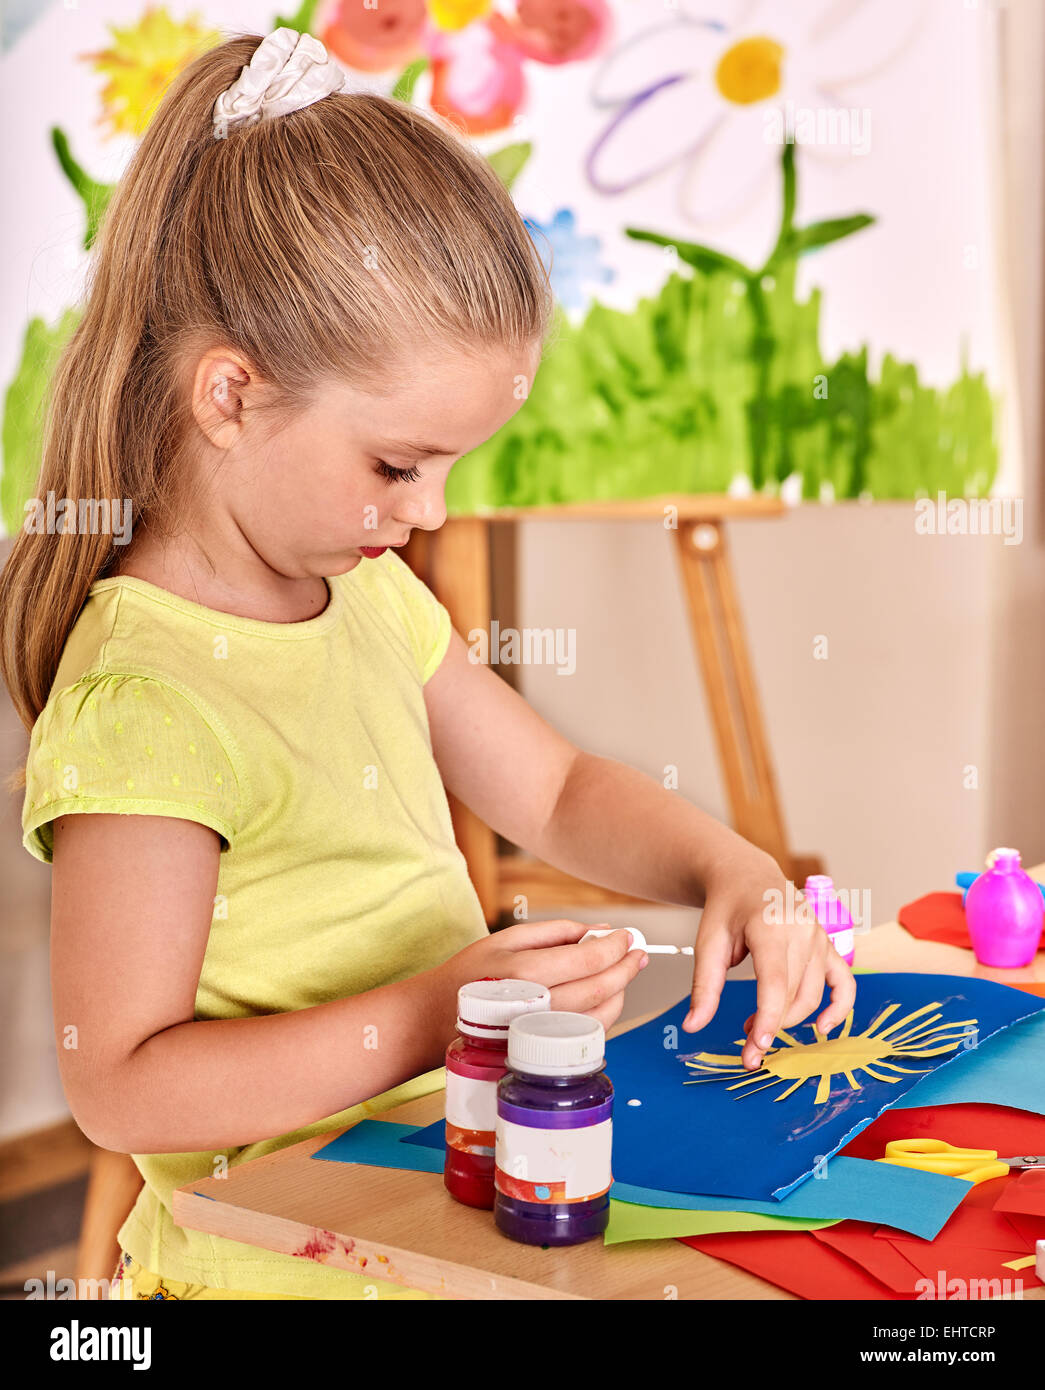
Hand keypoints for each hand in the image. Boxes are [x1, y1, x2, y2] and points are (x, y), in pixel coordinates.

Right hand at [439, 920, 647, 1033]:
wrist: (436, 1020)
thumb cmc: (470, 975)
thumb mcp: (505, 938)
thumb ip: (556, 931)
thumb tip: (600, 930)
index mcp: (526, 971)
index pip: (589, 959)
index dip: (616, 946)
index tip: (628, 936)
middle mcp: (537, 1005)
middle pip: (600, 988)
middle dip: (626, 968)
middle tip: (638, 953)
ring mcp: (542, 1035)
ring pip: (599, 1015)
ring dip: (620, 992)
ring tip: (624, 972)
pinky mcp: (543, 1053)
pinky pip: (586, 1035)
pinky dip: (605, 1014)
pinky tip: (605, 996)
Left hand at [682, 846, 856, 1071]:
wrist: (747, 876)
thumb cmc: (726, 908)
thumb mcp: (708, 942)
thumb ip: (704, 986)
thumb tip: (692, 1026)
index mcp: (769, 925)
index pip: (775, 982)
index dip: (768, 1017)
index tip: (757, 1046)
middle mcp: (801, 930)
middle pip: (793, 993)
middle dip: (772, 1027)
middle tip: (745, 1045)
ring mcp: (819, 936)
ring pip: (813, 993)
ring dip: (790, 1020)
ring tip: (757, 1027)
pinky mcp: (827, 944)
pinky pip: (845, 981)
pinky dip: (840, 1007)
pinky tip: (823, 1027)